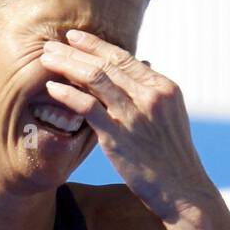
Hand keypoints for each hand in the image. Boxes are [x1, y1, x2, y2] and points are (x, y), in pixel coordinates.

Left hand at [40, 29, 214, 221]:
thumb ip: (150, 97)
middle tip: (51, 45)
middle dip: (75, 51)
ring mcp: (135, 115)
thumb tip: (134, 77)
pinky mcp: (119, 137)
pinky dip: (67, 94)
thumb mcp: (169, 118)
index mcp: (163, 87)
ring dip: (66, 65)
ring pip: (95, 78)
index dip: (96, 45)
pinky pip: (88, 107)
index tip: (75, 38)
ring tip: (46, 60)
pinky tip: (51, 88)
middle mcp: (151, 95)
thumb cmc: (172, 159)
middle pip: (106, 63)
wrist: (183, 191)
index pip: (124, 57)